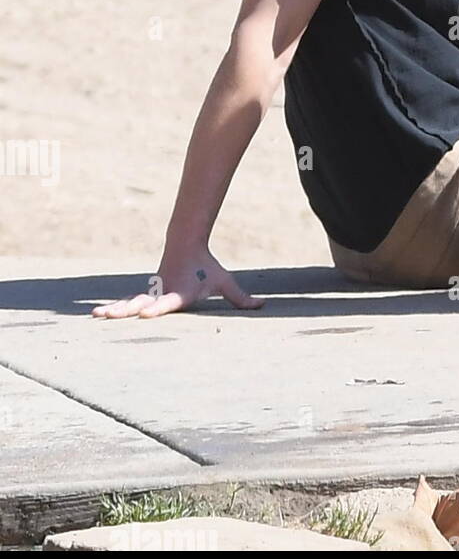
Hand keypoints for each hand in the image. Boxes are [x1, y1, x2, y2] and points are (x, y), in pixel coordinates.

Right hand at [91, 247, 265, 317]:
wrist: (186, 244)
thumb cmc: (207, 268)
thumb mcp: (224, 282)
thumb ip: (241, 297)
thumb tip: (262, 305)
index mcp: (179, 293)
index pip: (167, 303)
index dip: (158, 309)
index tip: (146, 314)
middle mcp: (162, 293)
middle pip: (143, 303)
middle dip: (128, 310)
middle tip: (113, 315)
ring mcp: (151, 292)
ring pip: (130, 302)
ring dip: (115, 309)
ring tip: (97, 315)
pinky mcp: (145, 292)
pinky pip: (127, 302)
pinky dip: (113, 307)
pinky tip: (96, 313)